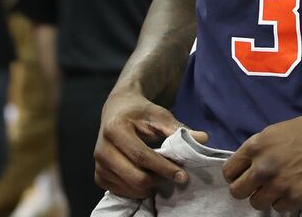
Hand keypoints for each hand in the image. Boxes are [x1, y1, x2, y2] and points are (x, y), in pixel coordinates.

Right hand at [94, 86, 208, 198]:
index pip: (142, 156)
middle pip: (135, 177)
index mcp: (115, 130)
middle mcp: (102, 149)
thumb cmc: (140, 112)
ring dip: (150, 186)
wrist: (117, 110)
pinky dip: (138, 189)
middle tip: (176, 176)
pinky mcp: (98, 176)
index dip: (164, 168)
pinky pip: (121, 191)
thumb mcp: (160, 115)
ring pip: (129, 187)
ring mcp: (98, 165)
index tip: (183, 176)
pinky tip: (149, 178)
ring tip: (163, 175)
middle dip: (159, 180)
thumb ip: (179, 129)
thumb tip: (203, 139)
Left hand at [223, 104, 301, 210]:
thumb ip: (258, 150)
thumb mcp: (276, 132)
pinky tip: (297, 188)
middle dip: (248, 189)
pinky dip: (286, 201)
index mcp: (256, 146)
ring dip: (267, 197)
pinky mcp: (295, 198)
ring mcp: (279, 185)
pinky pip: (278, 208)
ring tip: (282, 186)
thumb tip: (246, 167)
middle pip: (237, 191)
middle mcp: (263, 167)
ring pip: (256, 203)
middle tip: (262, 185)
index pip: (229, 171)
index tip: (246, 176)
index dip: (237, 175)